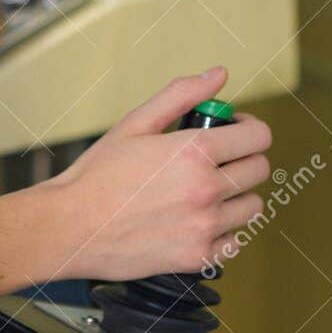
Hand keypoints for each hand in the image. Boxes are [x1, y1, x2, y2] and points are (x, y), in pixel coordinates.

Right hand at [0, 66, 272, 296]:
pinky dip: (223, 231)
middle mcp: (206, 189)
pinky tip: (198, 220)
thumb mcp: (135, 123)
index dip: (250, 128)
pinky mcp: (198, 257)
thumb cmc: (98, 175)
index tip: (235, 130)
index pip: (258, 137)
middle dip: (243, 158)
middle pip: (259, 170)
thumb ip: (181, 95)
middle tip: (218, 159)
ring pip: (252, 206)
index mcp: (194, 151)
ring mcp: (205, 226)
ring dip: (236, 195)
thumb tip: (219, 74)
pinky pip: (235, 241)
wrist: (72, 226)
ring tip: (206, 191)